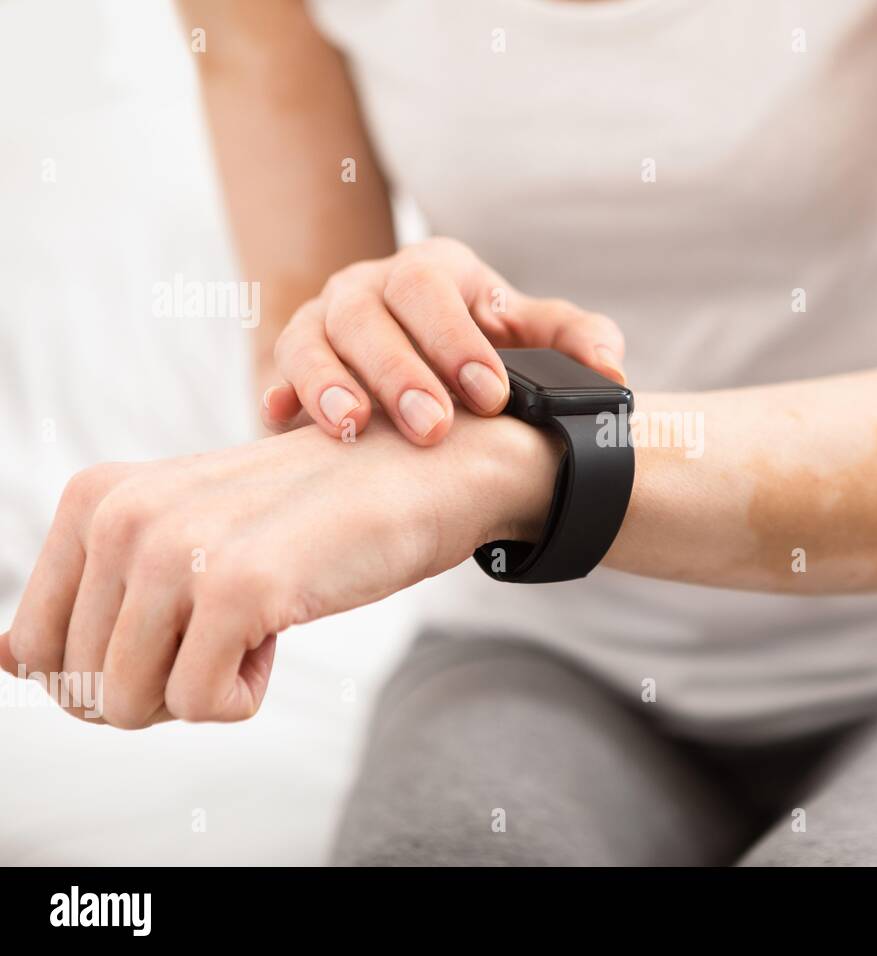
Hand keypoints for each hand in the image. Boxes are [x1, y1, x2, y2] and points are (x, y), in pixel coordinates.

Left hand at [0, 413, 557, 727]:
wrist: (423, 470)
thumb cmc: (308, 515)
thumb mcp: (182, 534)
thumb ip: (94, 589)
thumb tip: (8, 665)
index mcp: (94, 498)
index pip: (30, 652)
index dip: (106, 671)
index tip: (178, 629)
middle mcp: (120, 516)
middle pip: (80, 689)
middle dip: (158, 684)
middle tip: (227, 625)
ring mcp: (176, 550)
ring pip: (128, 705)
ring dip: (203, 687)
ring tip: (257, 618)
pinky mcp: (240, 588)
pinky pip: (202, 705)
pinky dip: (246, 691)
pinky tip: (285, 623)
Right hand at [261, 237, 626, 444]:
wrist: (439, 365)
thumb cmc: (492, 348)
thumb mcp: (539, 337)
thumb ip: (579, 342)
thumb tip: (612, 372)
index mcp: (434, 270)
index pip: (432, 287)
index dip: (456, 339)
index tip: (489, 395)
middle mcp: (371, 287)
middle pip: (368, 313)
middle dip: (399, 371)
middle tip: (431, 428)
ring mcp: (326, 321)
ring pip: (310, 337)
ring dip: (330, 382)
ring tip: (354, 427)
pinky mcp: (297, 363)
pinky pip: (278, 369)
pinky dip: (281, 391)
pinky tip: (281, 418)